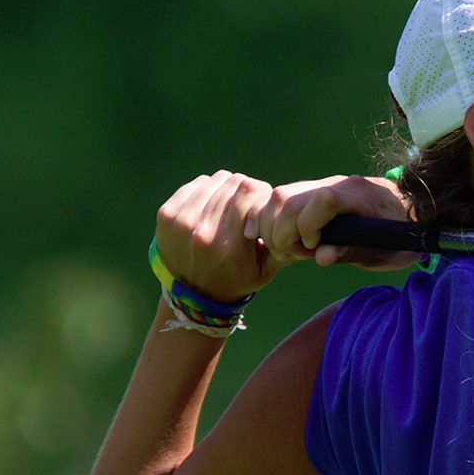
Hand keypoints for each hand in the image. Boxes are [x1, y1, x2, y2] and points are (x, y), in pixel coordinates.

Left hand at [155, 171, 278, 302]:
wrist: (192, 293)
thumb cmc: (237, 278)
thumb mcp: (266, 269)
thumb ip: (286, 246)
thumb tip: (307, 222)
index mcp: (230, 247)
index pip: (250, 192)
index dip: (262, 193)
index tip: (264, 204)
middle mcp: (203, 233)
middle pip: (234, 183)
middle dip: (247, 190)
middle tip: (249, 204)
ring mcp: (182, 222)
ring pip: (215, 181)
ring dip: (228, 188)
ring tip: (232, 204)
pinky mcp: (166, 214)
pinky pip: (197, 184)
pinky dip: (209, 189)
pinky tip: (214, 204)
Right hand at [256, 175, 419, 270]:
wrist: (410, 216)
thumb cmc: (398, 239)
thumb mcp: (380, 252)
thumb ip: (350, 252)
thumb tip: (320, 257)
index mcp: (360, 198)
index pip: (324, 200)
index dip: (309, 227)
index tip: (312, 248)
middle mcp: (340, 184)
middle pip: (289, 199)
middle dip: (282, 233)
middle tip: (297, 254)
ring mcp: (326, 184)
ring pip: (280, 196)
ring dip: (272, 226)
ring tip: (291, 248)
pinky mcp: (315, 189)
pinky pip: (282, 197)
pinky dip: (271, 218)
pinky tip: (276, 236)